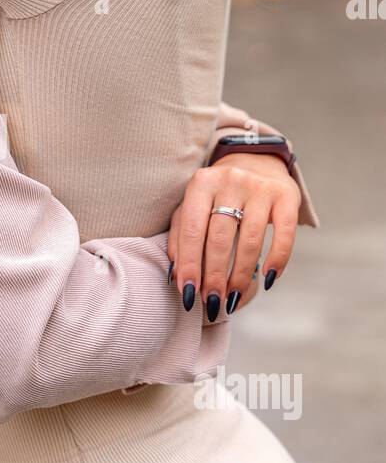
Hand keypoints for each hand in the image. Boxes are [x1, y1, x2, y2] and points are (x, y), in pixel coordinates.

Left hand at [167, 152, 301, 318]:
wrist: (256, 160)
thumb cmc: (217, 193)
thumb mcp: (193, 205)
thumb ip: (180, 234)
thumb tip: (175, 273)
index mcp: (201, 183)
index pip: (192, 230)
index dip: (189, 264)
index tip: (188, 292)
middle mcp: (230, 181)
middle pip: (219, 237)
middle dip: (213, 276)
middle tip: (211, 302)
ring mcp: (260, 188)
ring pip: (249, 240)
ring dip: (240, 275)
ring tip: (232, 297)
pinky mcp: (287, 195)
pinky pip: (284, 233)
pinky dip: (277, 260)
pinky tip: (268, 279)